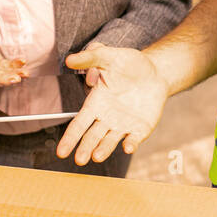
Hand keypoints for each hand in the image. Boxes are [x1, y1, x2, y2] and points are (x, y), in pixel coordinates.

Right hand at [58, 46, 167, 163]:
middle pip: (92, 136)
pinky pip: (135, 138)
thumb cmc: (129, 63)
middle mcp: (107, 118)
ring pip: (111, 140)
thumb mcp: (109, 56)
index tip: (61, 152)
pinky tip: (128, 147)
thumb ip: (90, 58)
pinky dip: (131, 143)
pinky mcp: (141, 128)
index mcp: (95, 104)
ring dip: (104, 148)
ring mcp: (124, 125)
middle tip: (79, 160)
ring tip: (97, 157)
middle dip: (85, 147)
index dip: (70, 137)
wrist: (155, 71)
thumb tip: (70, 60)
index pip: (79, 124)